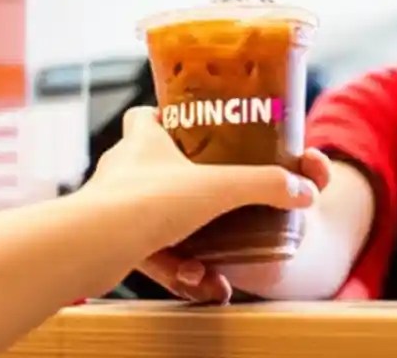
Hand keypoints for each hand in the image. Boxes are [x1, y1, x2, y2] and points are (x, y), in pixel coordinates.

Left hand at [84, 106, 330, 302]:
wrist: (92, 247)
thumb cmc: (144, 201)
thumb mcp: (217, 187)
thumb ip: (263, 185)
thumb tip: (304, 190)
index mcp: (142, 142)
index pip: (147, 115)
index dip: (167, 116)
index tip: (191, 125)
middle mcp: (122, 171)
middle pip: (152, 165)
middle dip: (185, 183)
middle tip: (216, 191)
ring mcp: (112, 208)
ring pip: (152, 216)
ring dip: (185, 234)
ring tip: (215, 254)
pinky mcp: (109, 244)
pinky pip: (149, 253)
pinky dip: (176, 267)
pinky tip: (202, 282)